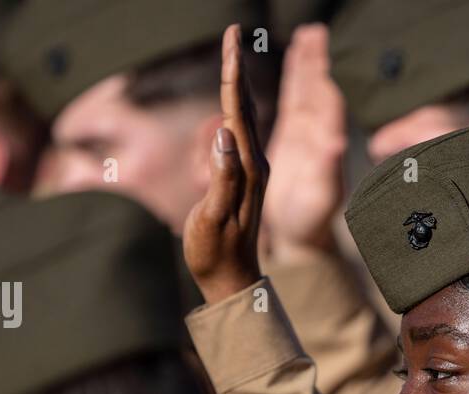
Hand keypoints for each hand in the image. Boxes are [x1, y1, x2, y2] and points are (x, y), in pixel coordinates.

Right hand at [182, 24, 269, 304]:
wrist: (233, 284)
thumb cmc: (217, 255)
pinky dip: (234, 111)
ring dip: (238, 85)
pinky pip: (240, 135)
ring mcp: (251, 173)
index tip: (233, 40)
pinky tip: (232, 104)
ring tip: (234, 57)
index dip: (233, 74)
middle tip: (233, 34)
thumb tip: (224, 134)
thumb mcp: (214, 219)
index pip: (238, 112)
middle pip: (243, 108)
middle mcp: (253, 166)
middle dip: (237, 69)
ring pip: (244, 119)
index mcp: (246, 170)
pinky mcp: (244, 180)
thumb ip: (222, 178)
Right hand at [262, 24, 347, 261]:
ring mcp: (305, 133)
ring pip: (306, 88)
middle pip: (318, 86)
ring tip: (308, 34)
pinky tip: (293, 59)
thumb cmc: (312, 221)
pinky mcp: (291, 137)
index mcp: (326, 141)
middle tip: (317, 30)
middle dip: (317, 58)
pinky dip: (294, 78)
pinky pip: (293, 100)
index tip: (324, 47)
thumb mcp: (323, 196)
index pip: (328, 98)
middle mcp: (318, 133)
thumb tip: (338, 142)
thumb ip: (329, 168)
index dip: (325, 72)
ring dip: (307, 62)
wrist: (301, 237)